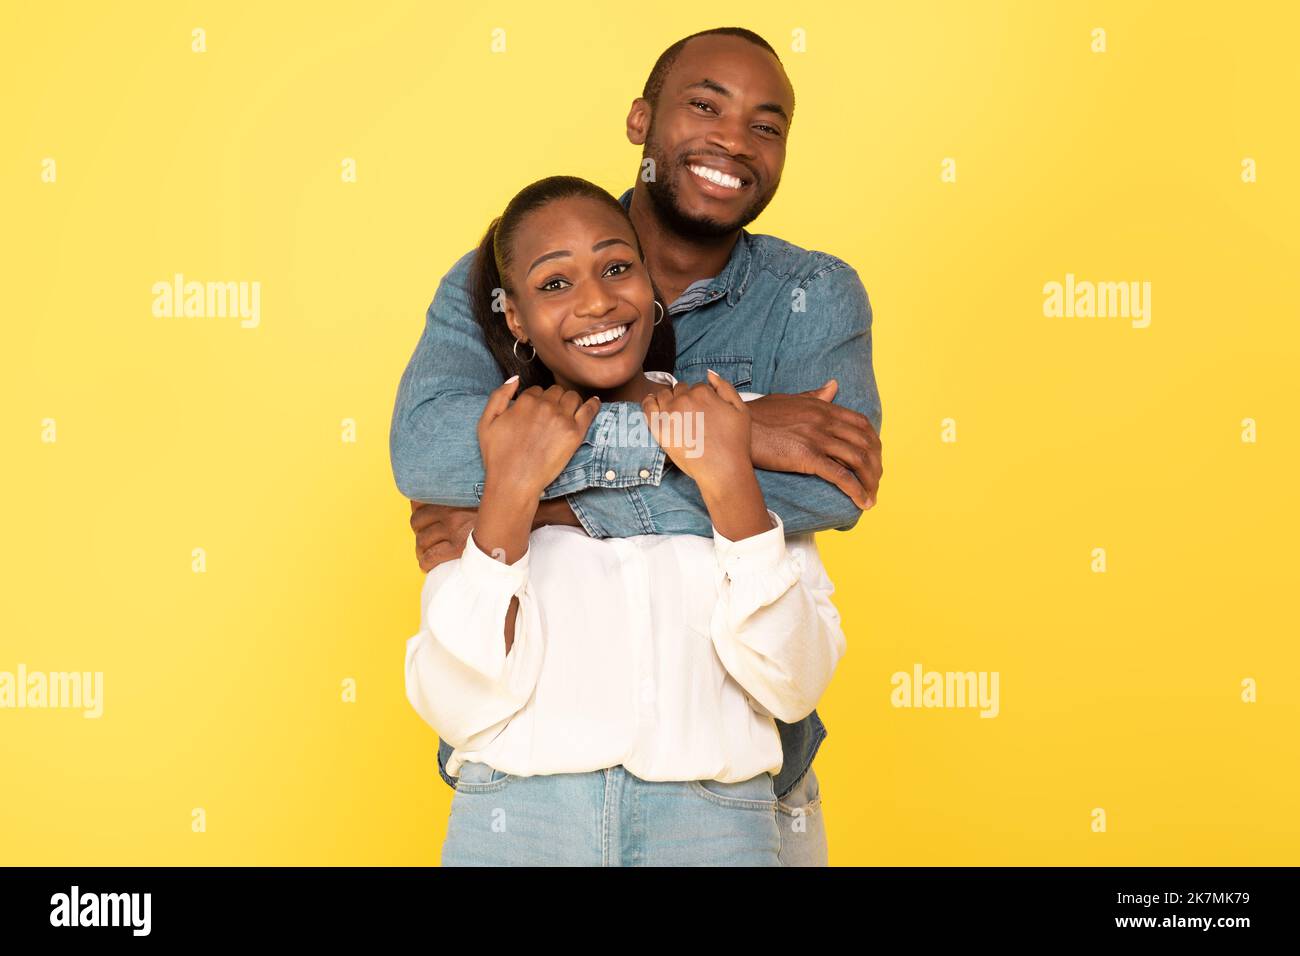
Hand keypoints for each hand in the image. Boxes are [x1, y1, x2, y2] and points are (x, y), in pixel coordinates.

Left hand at [408, 496, 585, 573]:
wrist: (527, 516)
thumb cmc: (512, 499)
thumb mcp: (489, 485)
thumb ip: (475, 486)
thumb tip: (466, 479)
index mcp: (453, 494)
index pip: (421, 501)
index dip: (417, 510)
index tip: (420, 515)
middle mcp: (449, 510)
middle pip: (418, 521)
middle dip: (419, 530)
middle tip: (424, 536)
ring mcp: (453, 529)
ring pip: (423, 540)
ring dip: (421, 548)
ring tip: (424, 553)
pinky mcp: (458, 548)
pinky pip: (431, 557)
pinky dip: (426, 561)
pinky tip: (427, 564)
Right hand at [478, 377, 600, 498]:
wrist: (513, 482)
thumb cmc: (498, 456)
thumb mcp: (486, 422)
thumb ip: (499, 396)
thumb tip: (515, 378)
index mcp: (525, 401)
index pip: (537, 390)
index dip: (537, 400)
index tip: (537, 412)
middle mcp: (545, 406)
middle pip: (556, 391)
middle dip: (554, 399)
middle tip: (552, 415)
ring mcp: (562, 418)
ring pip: (573, 397)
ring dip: (570, 401)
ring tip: (568, 412)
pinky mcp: (575, 433)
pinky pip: (589, 410)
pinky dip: (593, 404)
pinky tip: (594, 402)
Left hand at [641, 369, 752, 495]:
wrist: (723, 469)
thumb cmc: (734, 442)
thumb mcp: (740, 409)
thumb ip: (725, 387)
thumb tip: (709, 374)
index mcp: (702, 392)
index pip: (695, 387)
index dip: (699, 398)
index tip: (701, 410)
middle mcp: (684, 399)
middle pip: (678, 390)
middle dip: (683, 398)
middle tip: (689, 415)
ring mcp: (669, 413)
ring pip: (662, 395)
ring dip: (667, 400)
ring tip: (673, 412)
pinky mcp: (659, 429)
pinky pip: (647, 407)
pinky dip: (648, 402)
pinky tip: (653, 405)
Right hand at [747, 380, 881, 509]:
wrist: (734, 426)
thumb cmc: (758, 415)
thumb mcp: (790, 399)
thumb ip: (815, 395)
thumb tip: (834, 386)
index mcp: (822, 407)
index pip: (862, 425)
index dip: (874, 444)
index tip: (874, 460)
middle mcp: (824, 421)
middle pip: (865, 444)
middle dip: (875, 467)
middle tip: (875, 483)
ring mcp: (816, 438)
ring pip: (857, 460)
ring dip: (870, 482)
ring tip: (871, 498)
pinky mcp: (806, 456)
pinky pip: (840, 475)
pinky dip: (856, 490)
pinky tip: (861, 502)